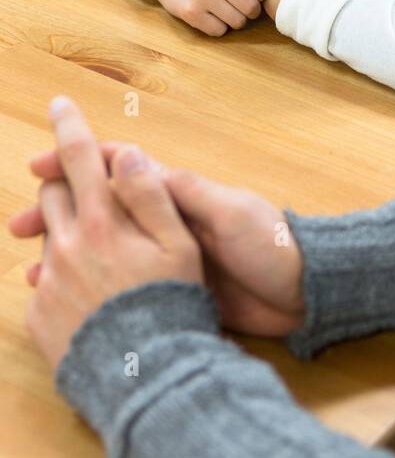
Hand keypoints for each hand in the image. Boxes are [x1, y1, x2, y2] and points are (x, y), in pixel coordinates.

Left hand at [7, 98, 203, 370]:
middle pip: (54, 194)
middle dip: (65, 184)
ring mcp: (51, 281)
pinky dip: (60, 276)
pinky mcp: (41, 315)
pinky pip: (44, 283)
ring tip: (92, 248)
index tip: (59, 104)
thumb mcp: (180, 244)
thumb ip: (151, 193)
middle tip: (85, 191)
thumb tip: (126, 151)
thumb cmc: (174, 303)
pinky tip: (86, 290)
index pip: (80, 158)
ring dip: (62, 231)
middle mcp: (69, 244)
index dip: (69, 127)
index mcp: (105, 219)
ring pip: (47, 238)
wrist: (148, 375)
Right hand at [12, 131, 305, 339]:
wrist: (303, 292)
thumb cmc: (270, 244)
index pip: (117, 168)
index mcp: (178, 193)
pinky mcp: (169, 286)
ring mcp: (164, 254)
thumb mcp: (230, 212)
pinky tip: (63, 296)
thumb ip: (185, 191)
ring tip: (30, 267)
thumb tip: (136, 163)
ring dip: (65, 249)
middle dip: (57, 209)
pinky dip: (87, 283)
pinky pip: (118, 278)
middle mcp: (165, 220)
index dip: (76, 162)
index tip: (39, 166)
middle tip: (20, 227)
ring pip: (101, 245)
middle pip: (98, 206)